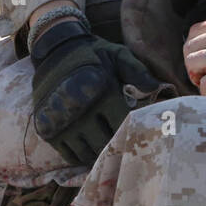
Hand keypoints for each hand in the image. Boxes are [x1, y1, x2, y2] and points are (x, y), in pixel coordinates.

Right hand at [30, 20, 160, 165]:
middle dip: (119, 145)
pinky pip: (70, 155)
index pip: (124, 123)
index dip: (134, 130)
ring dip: (101, 154)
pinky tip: (92, 149)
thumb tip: (157, 89)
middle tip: (128, 147)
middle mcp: (80, 110)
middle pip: (107, 143)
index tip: (141, 133)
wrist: (54, 49)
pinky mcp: (47, 130)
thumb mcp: (117, 55)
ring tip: (110, 150)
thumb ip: (138, 72)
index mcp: (102, 92)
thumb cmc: (93, 54)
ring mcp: (61, 122)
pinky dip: (83, 157)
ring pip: (88, 153)